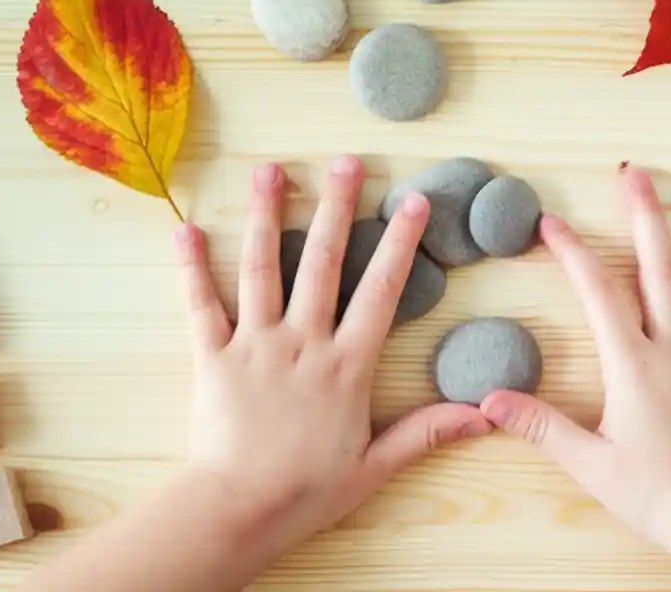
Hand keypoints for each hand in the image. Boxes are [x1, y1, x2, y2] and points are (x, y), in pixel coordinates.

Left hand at [174, 157, 490, 564]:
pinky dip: (192, 267)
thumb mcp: (376, 466)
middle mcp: (302, 342)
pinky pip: (200, 305)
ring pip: (261, 268)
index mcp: (346, 365)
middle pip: (321, 262)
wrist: (239, 509)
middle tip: (345, 161)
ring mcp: (254, 344)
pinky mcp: (212, 357)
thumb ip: (426, 433)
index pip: (380, 290)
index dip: (399, 242)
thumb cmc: (307, 492)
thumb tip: (484, 415)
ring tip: (269, 169)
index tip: (413, 201)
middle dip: (336, 207)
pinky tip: (186, 229)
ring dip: (265, 215)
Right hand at [480, 168, 670, 547]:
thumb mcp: (588, 463)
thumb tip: (488, 399)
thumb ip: (540, 426)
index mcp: (633, 365)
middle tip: (638, 175)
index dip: (573, 254)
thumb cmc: (654, 493)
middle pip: (659, 273)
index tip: (552, 222)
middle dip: (646, 220)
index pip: (597, 295)